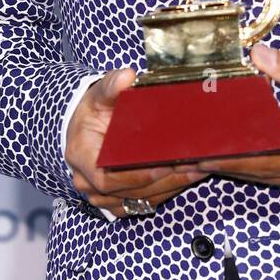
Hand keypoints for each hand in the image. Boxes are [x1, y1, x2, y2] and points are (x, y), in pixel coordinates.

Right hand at [64, 67, 208, 216]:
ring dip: (170, 187)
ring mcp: (100, 195)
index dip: (137, 176)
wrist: (84, 126)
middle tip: (195, 166)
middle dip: (164, 181)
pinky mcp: (115, 201)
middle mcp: (86, 181)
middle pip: (128, 191)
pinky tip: (186, 178)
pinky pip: (142, 203)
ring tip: (198, 170)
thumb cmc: (92, 110)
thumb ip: (112, 85)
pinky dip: (165, 192)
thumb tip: (127, 76)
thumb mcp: (99, 94)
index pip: (106, 178)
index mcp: (81, 156)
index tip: (165, 165)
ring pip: (138, 200)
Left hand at [193, 43, 279, 193]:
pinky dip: (252, 158)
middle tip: (186, 153)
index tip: (197, 153)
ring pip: (264, 172)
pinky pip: (274, 167)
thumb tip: (259, 55)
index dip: (227, 158)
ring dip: (234, 162)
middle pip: (257, 172)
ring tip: (199, 151)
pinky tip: (231, 146)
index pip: (260, 162)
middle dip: (222, 162)